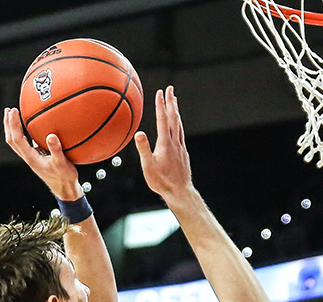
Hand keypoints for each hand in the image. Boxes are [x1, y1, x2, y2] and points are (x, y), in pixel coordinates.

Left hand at [3, 107, 80, 200]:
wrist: (65, 189)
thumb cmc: (64, 178)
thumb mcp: (62, 163)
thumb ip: (56, 150)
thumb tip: (51, 135)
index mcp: (31, 157)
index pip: (17, 139)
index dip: (13, 124)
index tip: (13, 111)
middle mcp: (28, 157)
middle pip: (11, 139)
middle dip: (8, 124)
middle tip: (8, 110)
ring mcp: (31, 157)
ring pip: (16, 141)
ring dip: (13, 128)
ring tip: (13, 115)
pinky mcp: (37, 156)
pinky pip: (26, 142)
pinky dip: (23, 132)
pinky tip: (29, 125)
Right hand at [133, 86, 191, 200]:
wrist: (180, 192)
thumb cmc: (162, 181)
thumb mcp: (148, 166)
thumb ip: (144, 149)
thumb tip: (139, 133)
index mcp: (165, 143)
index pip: (163, 119)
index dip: (160, 105)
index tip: (160, 92)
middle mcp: (175, 142)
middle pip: (174, 118)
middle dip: (171, 102)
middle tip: (170, 89)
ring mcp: (180, 147)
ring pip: (179, 124)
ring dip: (176, 111)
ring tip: (174, 101)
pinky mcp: (183, 153)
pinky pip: (181, 133)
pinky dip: (178, 124)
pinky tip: (177, 124)